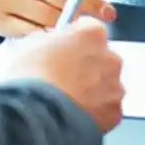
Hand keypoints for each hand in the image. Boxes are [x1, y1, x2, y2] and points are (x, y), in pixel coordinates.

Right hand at [0, 0, 115, 36]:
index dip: (88, 1)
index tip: (108, 10)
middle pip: (54, 10)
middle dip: (83, 17)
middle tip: (101, 21)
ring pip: (45, 25)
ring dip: (68, 28)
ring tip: (82, 25)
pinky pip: (32, 36)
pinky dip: (49, 36)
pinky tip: (59, 32)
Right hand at [0, 18, 125, 132]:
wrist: (37, 115)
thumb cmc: (30, 78)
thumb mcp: (30, 44)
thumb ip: (49, 40)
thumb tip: (50, 45)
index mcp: (91, 33)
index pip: (89, 29)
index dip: (74, 41)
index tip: (65, 50)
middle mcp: (109, 57)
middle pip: (101, 58)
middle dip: (87, 67)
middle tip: (63, 79)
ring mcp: (114, 86)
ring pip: (106, 85)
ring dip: (93, 91)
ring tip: (67, 102)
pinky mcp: (113, 112)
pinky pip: (106, 110)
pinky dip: (95, 113)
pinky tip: (74, 115)